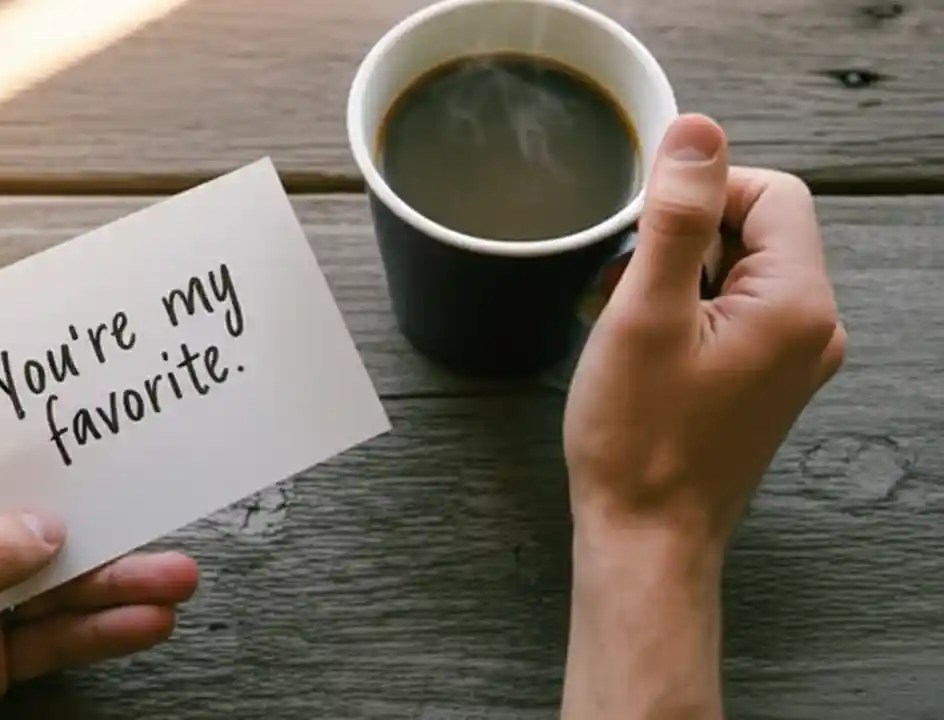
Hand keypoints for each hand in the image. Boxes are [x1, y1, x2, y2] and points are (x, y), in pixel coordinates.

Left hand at [0, 446, 198, 719]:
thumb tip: (44, 523)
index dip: (31, 447)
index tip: (92, 432)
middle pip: (30, 524)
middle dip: (96, 524)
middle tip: (157, 513)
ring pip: (53, 584)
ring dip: (114, 582)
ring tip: (176, 581)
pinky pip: (52, 635)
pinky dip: (98, 632)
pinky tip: (143, 624)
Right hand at [560, 114, 844, 717]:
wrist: (645, 536)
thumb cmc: (639, 437)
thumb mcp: (645, 313)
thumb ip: (677, 216)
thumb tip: (697, 133)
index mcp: (798, 303)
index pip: (772, 193)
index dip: (704, 195)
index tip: (642, 234)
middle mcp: (812, 327)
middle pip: (756, 231)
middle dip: (681, 240)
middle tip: (621, 285)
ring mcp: (792, 358)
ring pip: (737, 272)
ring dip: (675, 276)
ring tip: (622, 320)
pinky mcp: (764, 381)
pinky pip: (733, 313)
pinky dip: (684, 312)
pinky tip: (639, 344)